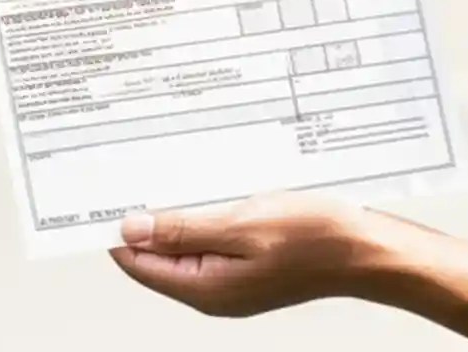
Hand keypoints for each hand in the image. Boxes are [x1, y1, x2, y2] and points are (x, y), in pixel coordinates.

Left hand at [109, 192, 381, 316]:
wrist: (367, 250)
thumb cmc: (314, 238)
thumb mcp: (241, 225)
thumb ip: (183, 229)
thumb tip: (132, 229)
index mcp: (205, 288)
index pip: (139, 263)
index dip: (117, 231)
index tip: (101, 197)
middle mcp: (213, 291)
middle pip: (157, 256)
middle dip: (144, 220)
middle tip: (131, 177)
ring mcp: (231, 281)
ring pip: (183, 246)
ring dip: (174, 215)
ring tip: (169, 180)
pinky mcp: (247, 267)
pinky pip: (209, 243)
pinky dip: (200, 219)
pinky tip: (205, 194)